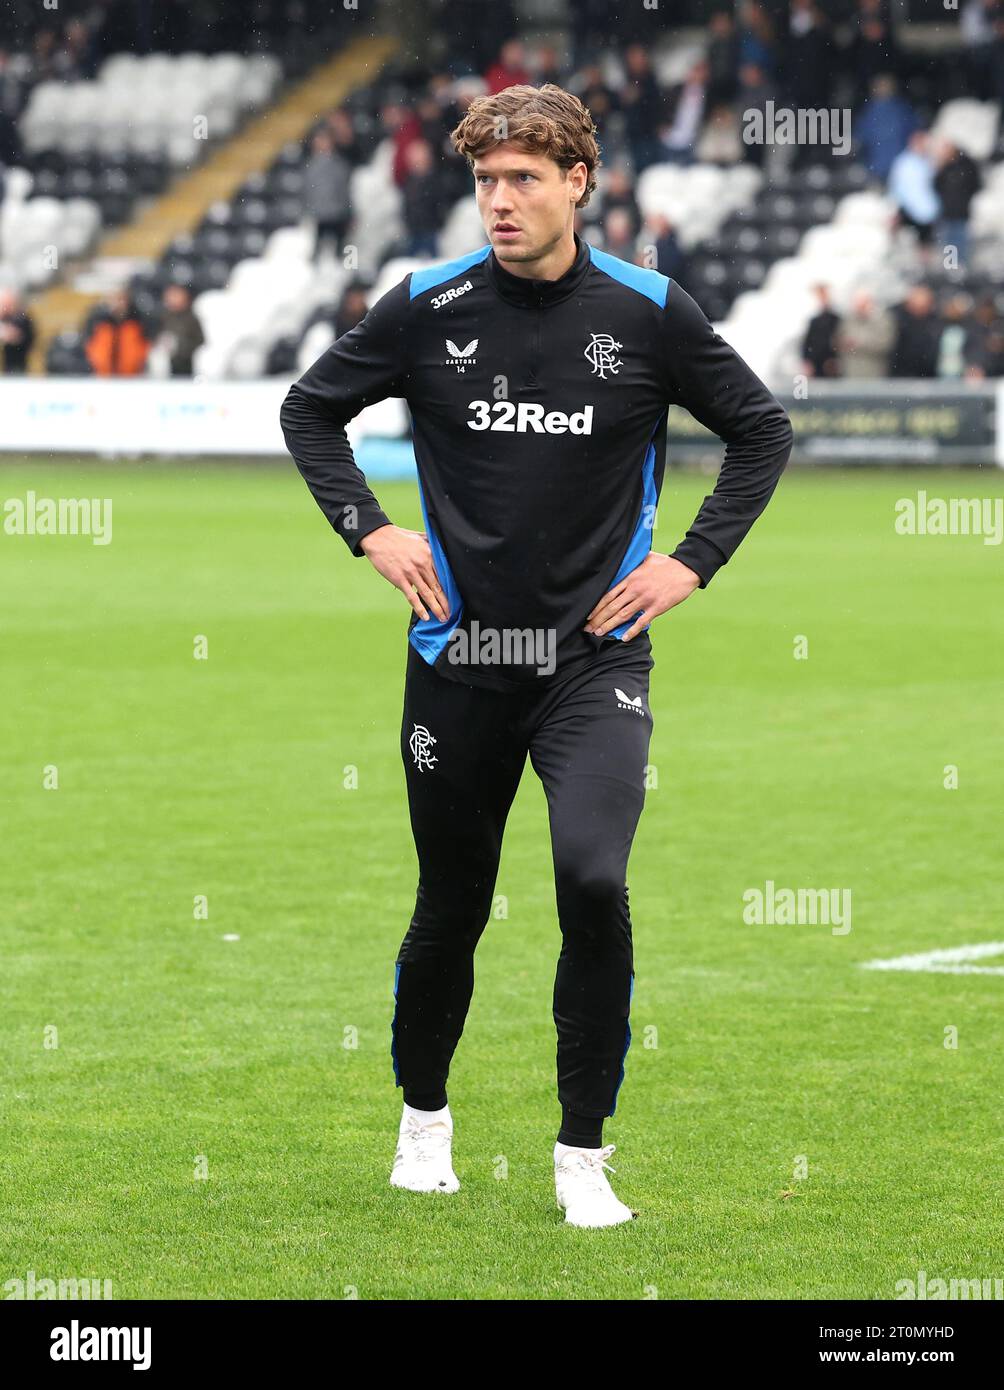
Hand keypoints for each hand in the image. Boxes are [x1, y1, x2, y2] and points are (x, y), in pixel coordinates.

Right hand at [359, 524, 448, 621]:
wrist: (378, 537)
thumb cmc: (398, 537)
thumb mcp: (419, 537)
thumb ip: (432, 544)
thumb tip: (441, 548)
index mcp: (429, 554)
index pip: (444, 575)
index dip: (450, 588)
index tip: (454, 598)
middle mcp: (422, 565)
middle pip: (438, 587)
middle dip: (445, 603)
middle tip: (450, 613)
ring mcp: (411, 573)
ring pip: (427, 594)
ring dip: (436, 608)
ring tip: (442, 618)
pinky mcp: (400, 579)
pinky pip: (412, 597)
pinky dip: (420, 609)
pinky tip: (425, 617)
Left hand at [584, 553, 700, 640]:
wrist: (686, 569)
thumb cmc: (666, 564)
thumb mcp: (646, 558)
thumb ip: (632, 562)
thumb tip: (622, 557)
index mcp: (631, 578)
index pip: (608, 594)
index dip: (597, 606)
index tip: (588, 615)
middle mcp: (635, 589)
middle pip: (612, 607)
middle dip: (598, 619)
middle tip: (588, 629)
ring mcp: (646, 599)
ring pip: (623, 615)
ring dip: (609, 625)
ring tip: (599, 633)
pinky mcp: (657, 607)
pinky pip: (642, 621)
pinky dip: (632, 631)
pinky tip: (624, 638)